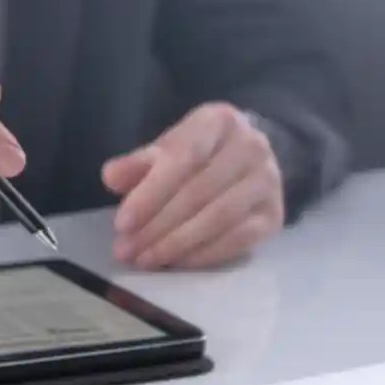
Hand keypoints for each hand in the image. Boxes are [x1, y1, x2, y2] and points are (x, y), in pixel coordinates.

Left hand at [102, 103, 284, 269]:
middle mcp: (251, 147)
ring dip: (176, 244)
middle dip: (157, 226)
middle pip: (198, 192)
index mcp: (219, 121)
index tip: (122, 223)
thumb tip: (111, 176)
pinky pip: (237, 240)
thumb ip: (138, 164)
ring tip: (144, 260)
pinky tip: (175, 264)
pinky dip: (202, 255)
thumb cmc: (199, 156)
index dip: (151, 193)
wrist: (248, 163)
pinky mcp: (274, 216)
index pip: (184, 157)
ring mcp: (268, 182)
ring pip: (218, 218)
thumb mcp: (167, 151)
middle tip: (126, 250)